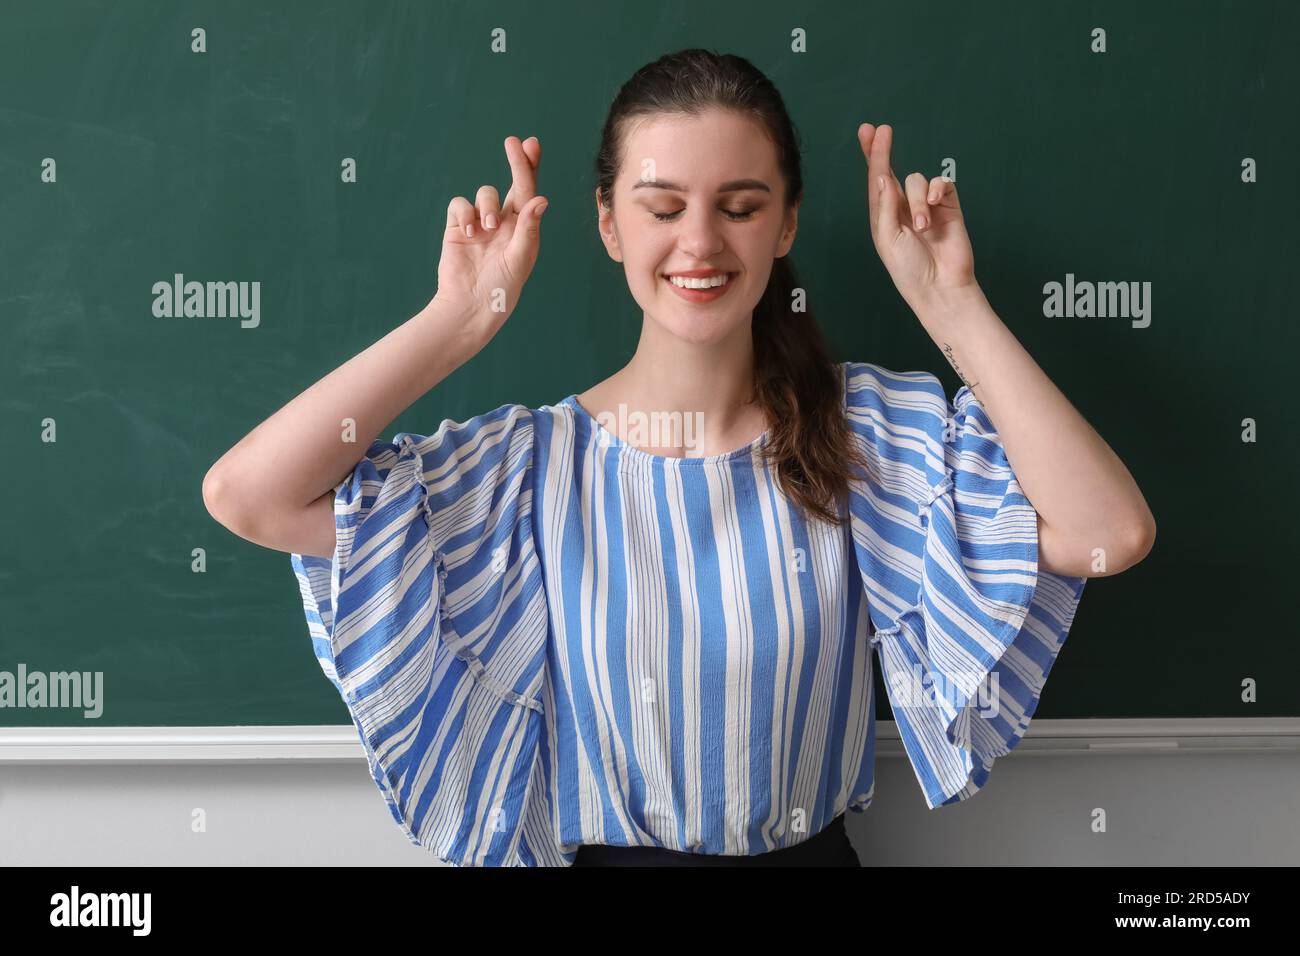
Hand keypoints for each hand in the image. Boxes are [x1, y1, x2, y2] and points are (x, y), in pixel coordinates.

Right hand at [432, 135, 549, 342]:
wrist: (468, 305)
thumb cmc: (500, 288)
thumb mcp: (519, 259)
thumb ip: (528, 228)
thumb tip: (541, 199)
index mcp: (524, 230)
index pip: (529, 193)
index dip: (530, 168)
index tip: (531, 144)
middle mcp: (504, 223)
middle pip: (511, 184)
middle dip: (515, 162)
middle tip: (513, 142)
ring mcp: (480, 224)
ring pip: (484, 193)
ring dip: (486, 206)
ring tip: (486, 228)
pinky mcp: (458, 227)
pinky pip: (460, 204)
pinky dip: (464, 212)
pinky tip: (469, 231)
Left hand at [858, 123, 977, 311]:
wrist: (941, 286)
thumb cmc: (909, 269)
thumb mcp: (888, 239)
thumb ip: (885, 207)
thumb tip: (883, 177)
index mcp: (883, 216)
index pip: (876, 181)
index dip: (872, 155)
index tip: (867, 130)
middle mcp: (902, 208)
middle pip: (892, 170)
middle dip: (883, 150)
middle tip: (881, 129)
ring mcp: (925, 205)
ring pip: (917, 180)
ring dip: (917, 201)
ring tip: (922, 227)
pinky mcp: (948, 206)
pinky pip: (939, 183)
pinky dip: (935, 191)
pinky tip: (934, 207)